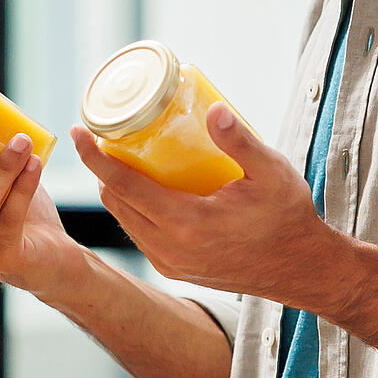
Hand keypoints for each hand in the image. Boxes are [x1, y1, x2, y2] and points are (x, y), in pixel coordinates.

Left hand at [71, 103, 343, 305]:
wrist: (300, 269)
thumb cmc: (288, 217)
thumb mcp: (271, 173)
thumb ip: (241, 141)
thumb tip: (212, 108)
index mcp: (186, 223)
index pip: (123, 185)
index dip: (94, 157)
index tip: (77, 131)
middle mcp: (170, 247)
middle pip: (116, 202)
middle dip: (101, 168)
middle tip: (103, 136)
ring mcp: (171, 262)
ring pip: (125, 219)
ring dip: (115, 190)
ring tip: (120, 157)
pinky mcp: (176, 269)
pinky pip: (141, 234)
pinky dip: (133, 209)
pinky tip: (144, 189)